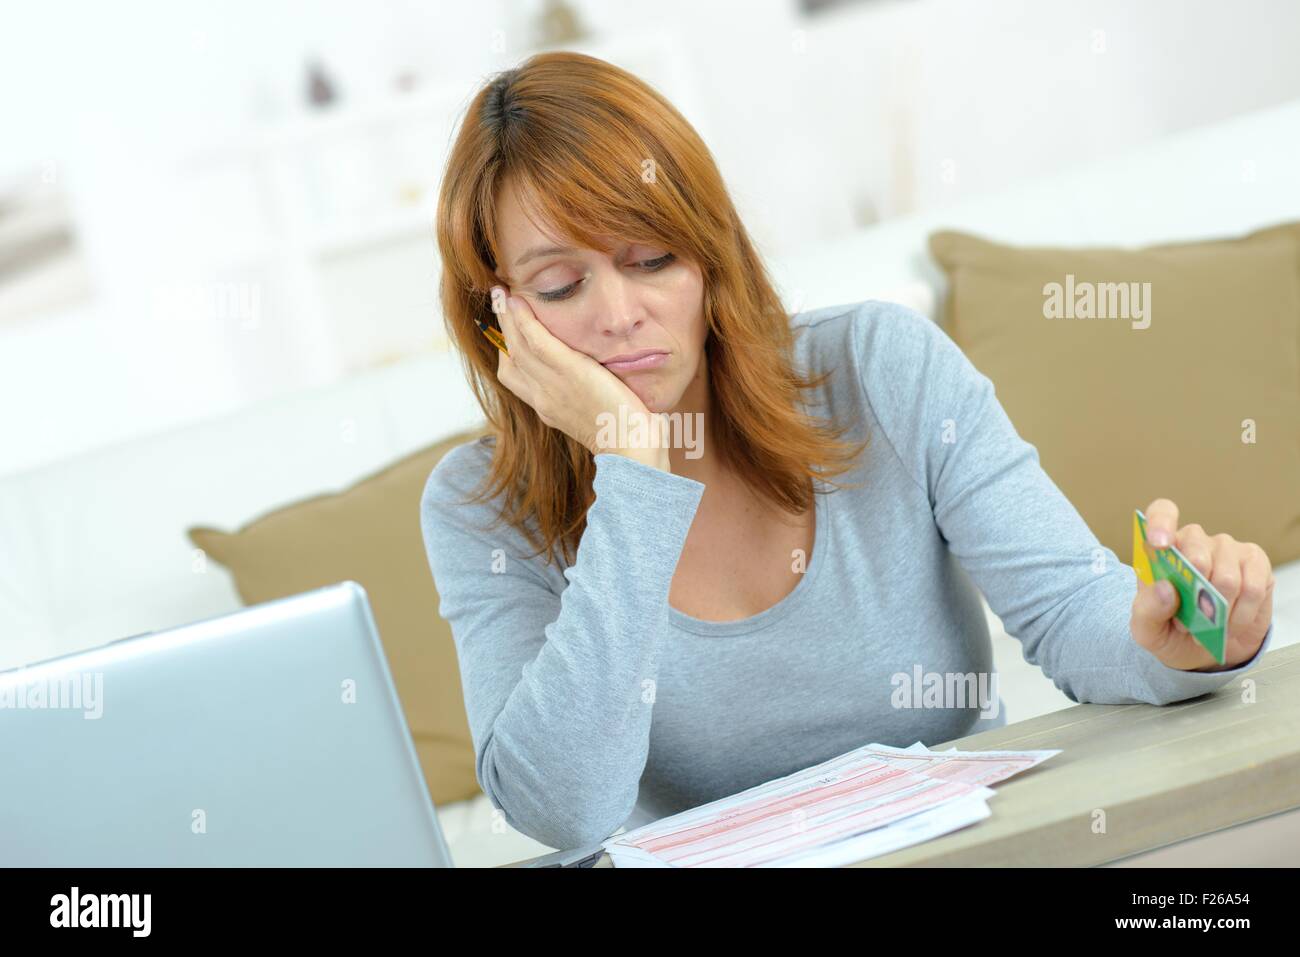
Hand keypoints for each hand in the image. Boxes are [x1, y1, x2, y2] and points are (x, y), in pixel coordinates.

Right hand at [490, 286, 666, 466]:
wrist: (632, 448)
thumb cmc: (625, 434)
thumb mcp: (597, 413)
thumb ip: (588, 396)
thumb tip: (596, 379)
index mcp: (548, 408)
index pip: (515, 377)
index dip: (507, 351)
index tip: (508, 330)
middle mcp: (542, 398)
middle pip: (510, 357)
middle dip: (501, 327)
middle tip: (497, 300)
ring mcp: (552, 385)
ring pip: (517, 345)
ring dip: (506, 316)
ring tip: (500, 291)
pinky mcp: (568, 372)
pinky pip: (536, 341)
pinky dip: (523, 319)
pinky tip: (518, 301)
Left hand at [1129, 498, 1274, 671]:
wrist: (1205, 652)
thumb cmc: (1171, 632)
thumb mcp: (1147, 629)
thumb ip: (1147, 609)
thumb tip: (1165, 587)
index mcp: (1161, 550)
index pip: (1162, 513)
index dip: (1161, 523)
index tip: (1160, 544)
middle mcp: (1194, 542)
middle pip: (1197, 553)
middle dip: (1193, 595)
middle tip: (1187, 623)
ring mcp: (1226, 549)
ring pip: (1227, 578)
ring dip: (1218, 613)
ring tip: (1210, 626)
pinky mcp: (1255, 563)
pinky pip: (1252, 588)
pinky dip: (1241, 615)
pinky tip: (1231, 624)